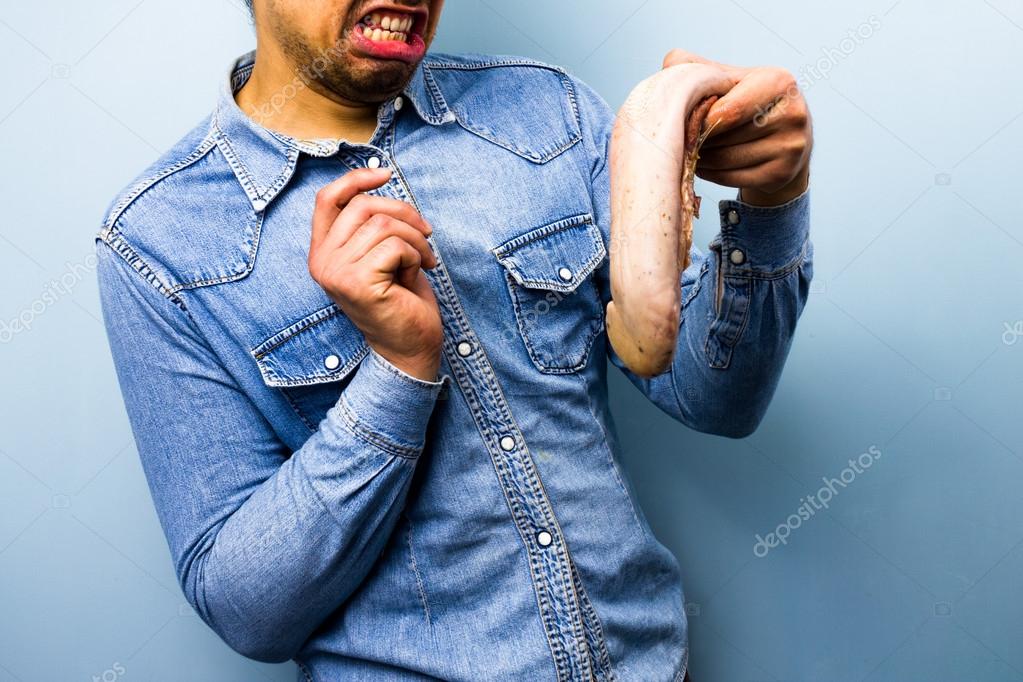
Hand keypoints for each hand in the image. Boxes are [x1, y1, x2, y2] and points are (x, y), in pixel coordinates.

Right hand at [309, 167, 441, 380]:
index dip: (355, 179)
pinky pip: (394, 245)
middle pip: (364, 206)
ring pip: (383, 224)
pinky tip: (420, 274)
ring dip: (416, 239)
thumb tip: (380, 177)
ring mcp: (336, 273)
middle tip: (427, 235)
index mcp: (323, 252)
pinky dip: (416, 255)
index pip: (327, 199)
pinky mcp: (357, 283)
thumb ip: (371, 224)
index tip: (385, 174)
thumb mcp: (381, 254)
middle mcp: (322, 261)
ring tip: (426, 260)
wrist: (409, 348)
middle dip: (405, 214)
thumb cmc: (401, 300)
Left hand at [662, 49, 812, 206]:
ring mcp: (792, 146)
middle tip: (687, 139)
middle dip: (699, 140)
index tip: (688, 122)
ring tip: (695, 151)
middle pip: (725, 137)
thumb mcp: (728, 78)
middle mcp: (792, 112)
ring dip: (701, 159)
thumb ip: (698, 68)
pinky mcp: (784, 173)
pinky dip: (712, 174)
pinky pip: (733, 179)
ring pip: (726, 160)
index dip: (700, 120)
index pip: (727, 110)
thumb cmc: (746, 102)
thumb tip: (669, 66)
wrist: (783, 139)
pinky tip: (707, 166)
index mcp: (778, 81)